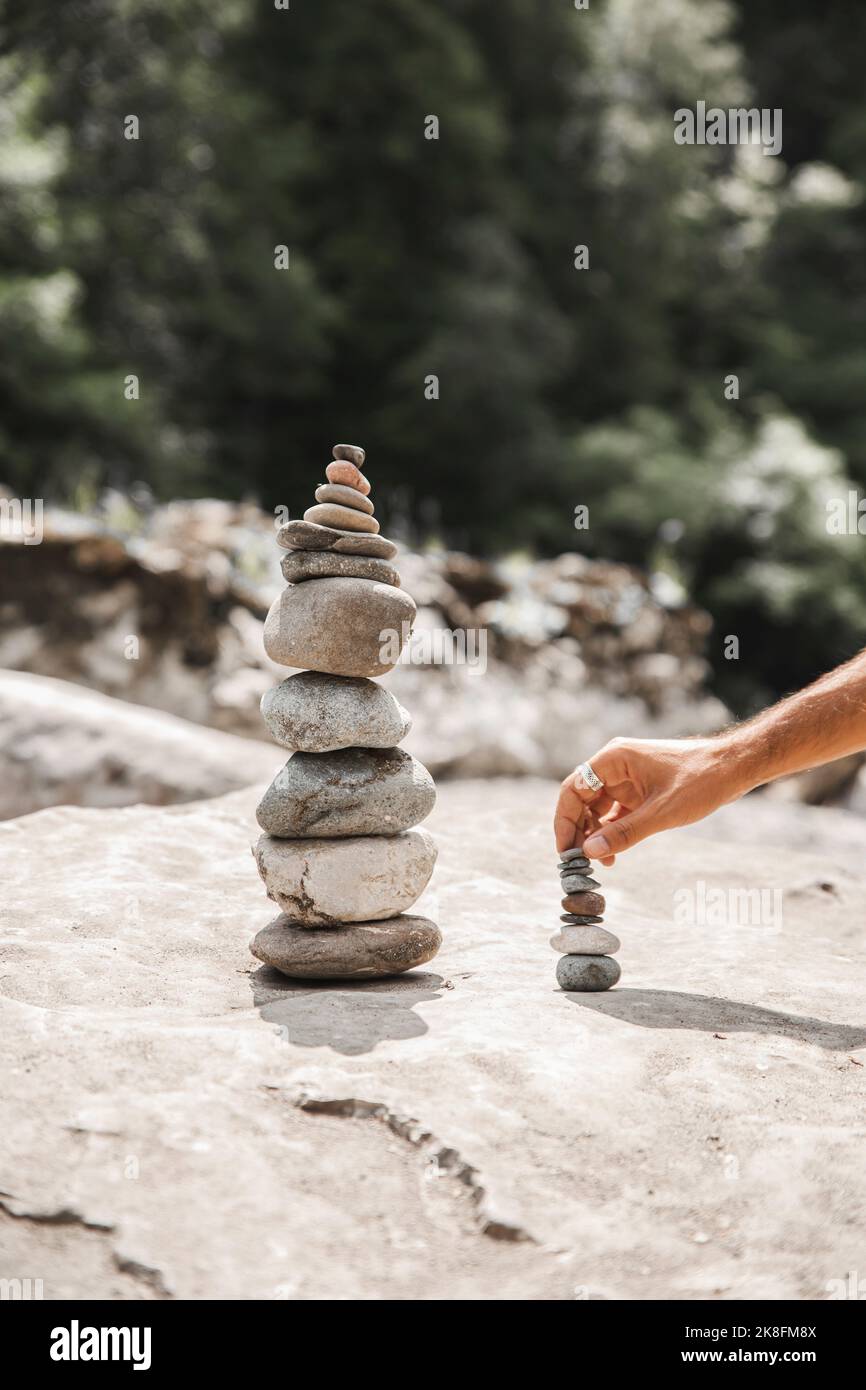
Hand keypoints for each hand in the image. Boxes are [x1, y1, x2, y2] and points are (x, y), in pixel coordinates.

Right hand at [554, 736, 740, 863]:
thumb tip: (589, 852)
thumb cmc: (701, 780)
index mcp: (614, 759)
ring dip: (596, 835)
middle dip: (579, 832)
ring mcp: (626, 778)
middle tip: (581, 863)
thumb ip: (624, 833)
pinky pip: (615, 813)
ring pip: (597, 809)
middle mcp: (615, 766)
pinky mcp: (639, 791)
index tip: (566, 850)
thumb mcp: (662, 812)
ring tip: (602, 862)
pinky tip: (614, 853)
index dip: (565, 821)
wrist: (734, 768)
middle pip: (581, 800)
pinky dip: (612, 832)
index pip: (573, 789)